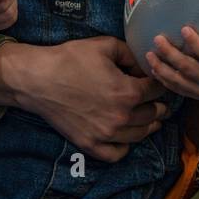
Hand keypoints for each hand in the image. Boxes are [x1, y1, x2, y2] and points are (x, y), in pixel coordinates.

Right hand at [4, 37, 167, 162]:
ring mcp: (106, 135)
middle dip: (159, 106)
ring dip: (148, 126)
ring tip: (150, 120)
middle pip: (153, 114)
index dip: (160, 83)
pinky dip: (125, 147)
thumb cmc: (69, 59)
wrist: (37, 79)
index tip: (158, 81)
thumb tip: (144, 65)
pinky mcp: (90, 145)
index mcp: (128, 92)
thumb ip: (131, 53)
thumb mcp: (104, 45)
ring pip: (140, 135)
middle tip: (160, 102)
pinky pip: (117, 154)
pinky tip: (125, 137)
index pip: (158, 90)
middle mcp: (121, 117)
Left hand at [145, 18, 198, 104]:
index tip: (184, 29)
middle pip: (187, 68)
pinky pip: (176, 88)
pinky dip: (163, 79)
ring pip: (178, 80)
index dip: (196, 44)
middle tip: (158, 39)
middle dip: (171, 54)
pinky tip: (152, 68)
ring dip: (161, 68)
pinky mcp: (194, 94)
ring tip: (148, 54)